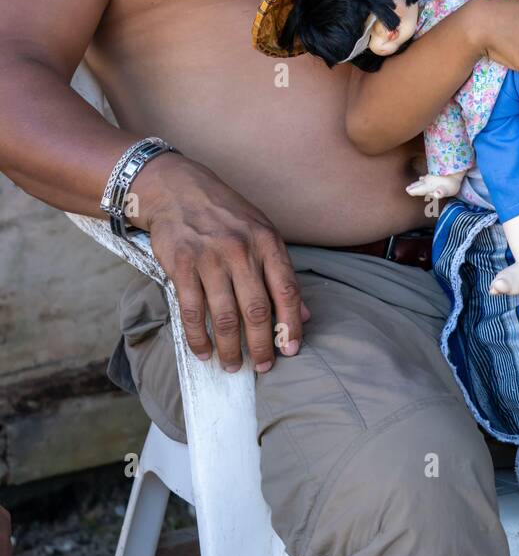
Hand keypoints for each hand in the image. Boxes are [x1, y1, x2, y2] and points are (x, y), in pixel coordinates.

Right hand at [135, 153, 310, 372]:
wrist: (177, 189)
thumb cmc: (225, 214)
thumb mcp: (261, 231)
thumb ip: (281, 272)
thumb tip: (304, 314)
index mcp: (266, 241)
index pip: (287, 289)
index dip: (291, 324)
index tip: (291, 350)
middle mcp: (241, 249)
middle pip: (256, 309)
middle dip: (261, 345)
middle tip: (263, 367)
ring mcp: (209, 258)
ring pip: (224, 316)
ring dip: (230, 348)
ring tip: (233, 366)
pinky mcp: (181, 266)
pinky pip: (192, 311)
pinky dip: (198, 338)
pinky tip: (204, 352)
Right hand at [406, 171, 464, 198]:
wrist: (456, 169)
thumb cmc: (451, 182)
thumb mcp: (448, 189)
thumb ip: (441, 192)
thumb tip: (436, 194)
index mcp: (429, 186)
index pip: (419, 190)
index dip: (414, 191)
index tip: (408, 191)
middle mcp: (428, 181)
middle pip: (419, 185)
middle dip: (413, 187)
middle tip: (407, 189)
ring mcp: (431, 176)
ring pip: (422, 181)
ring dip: (417, 183)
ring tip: (413, 184)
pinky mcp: (435, 174)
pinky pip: (426, 177)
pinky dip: (422, 179)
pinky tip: (422, 178)